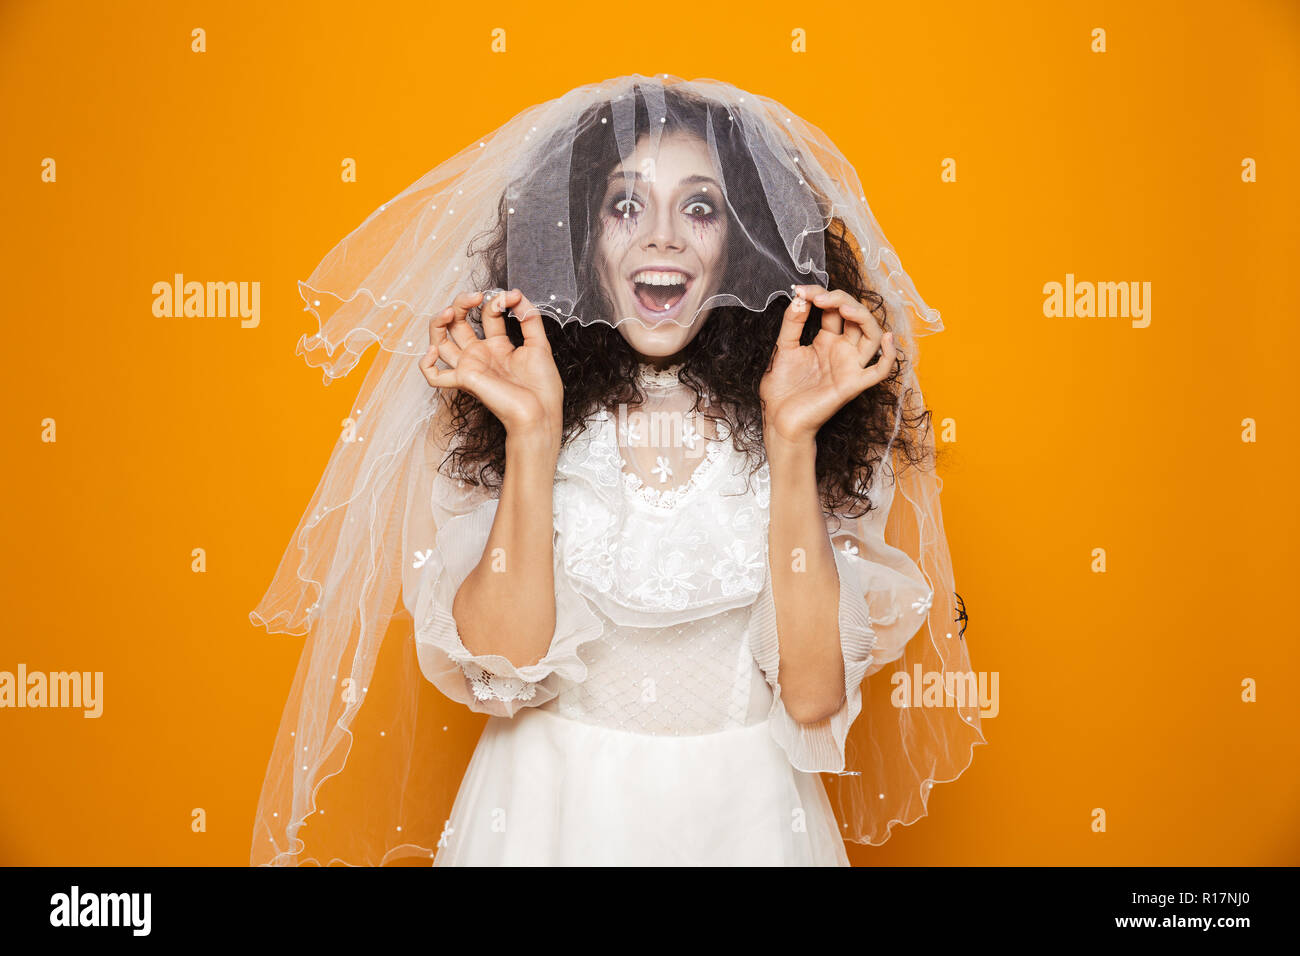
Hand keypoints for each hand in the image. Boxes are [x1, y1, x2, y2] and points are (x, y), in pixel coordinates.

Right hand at [419, 288, 562, 440]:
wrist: (541, 413)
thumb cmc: (542, 387)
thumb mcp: (539, 344)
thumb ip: (529, 318)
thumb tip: (516, 295)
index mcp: (498, 346)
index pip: (487, 315)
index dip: (496, 301)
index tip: (510, 296)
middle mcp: (481, 354)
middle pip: (458, 323)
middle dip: (461, 303)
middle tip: (475, 295)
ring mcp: (470, 366)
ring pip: (440, 342)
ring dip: (438, 322)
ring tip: (449, 311)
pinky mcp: (464, 380)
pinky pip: (434, 377)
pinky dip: (426, 364)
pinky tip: (433, 350)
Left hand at [759, 284, 897, 444]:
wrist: (779, 421)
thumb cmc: (781, 390)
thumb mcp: (783, 349)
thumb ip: (792, 324)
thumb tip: (800, 299)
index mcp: (826, 340)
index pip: (833, 309)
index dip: (820, 295)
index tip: (800, 290)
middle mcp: (842, 350)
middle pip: (855, 316)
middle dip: (840, 300)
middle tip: (817, 297)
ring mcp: (850, 366)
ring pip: (872, 335)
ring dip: (862, 317)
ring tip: (843, 309)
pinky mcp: (853, 385)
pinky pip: (880, 371)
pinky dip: (889, 355)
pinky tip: (886, 338)